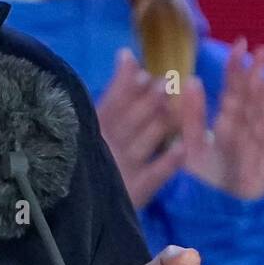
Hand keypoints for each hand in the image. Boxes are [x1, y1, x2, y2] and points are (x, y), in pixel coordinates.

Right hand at [96, 48, 184, 208]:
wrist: (82, 211)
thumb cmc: (100, 155)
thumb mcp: (101, 121)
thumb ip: (116, 90)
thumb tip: (126, 54)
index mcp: (95, 128)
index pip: (112, 103)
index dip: (126, 87)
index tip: (142, 75)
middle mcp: (108, 146)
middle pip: (131, 119)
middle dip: (148, 101)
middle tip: (166, 84)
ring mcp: (123, 168)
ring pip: (145, 140)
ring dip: (160, 122)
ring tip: (175, 106)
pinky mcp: (136, 191)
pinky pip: (154, 175)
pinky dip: (167, 162)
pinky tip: (181, 148)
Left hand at [179, 37, 263, 200]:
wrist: (209, 212)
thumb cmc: (201, 179)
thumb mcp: (189, 145)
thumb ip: (191, 116)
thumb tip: (193, 80)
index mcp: (227, 123)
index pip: (234, 90)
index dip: (238, 68)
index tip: (241, 43)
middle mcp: (245, 131)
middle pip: (254, 98)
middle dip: (260, 74)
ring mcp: (257, 147)